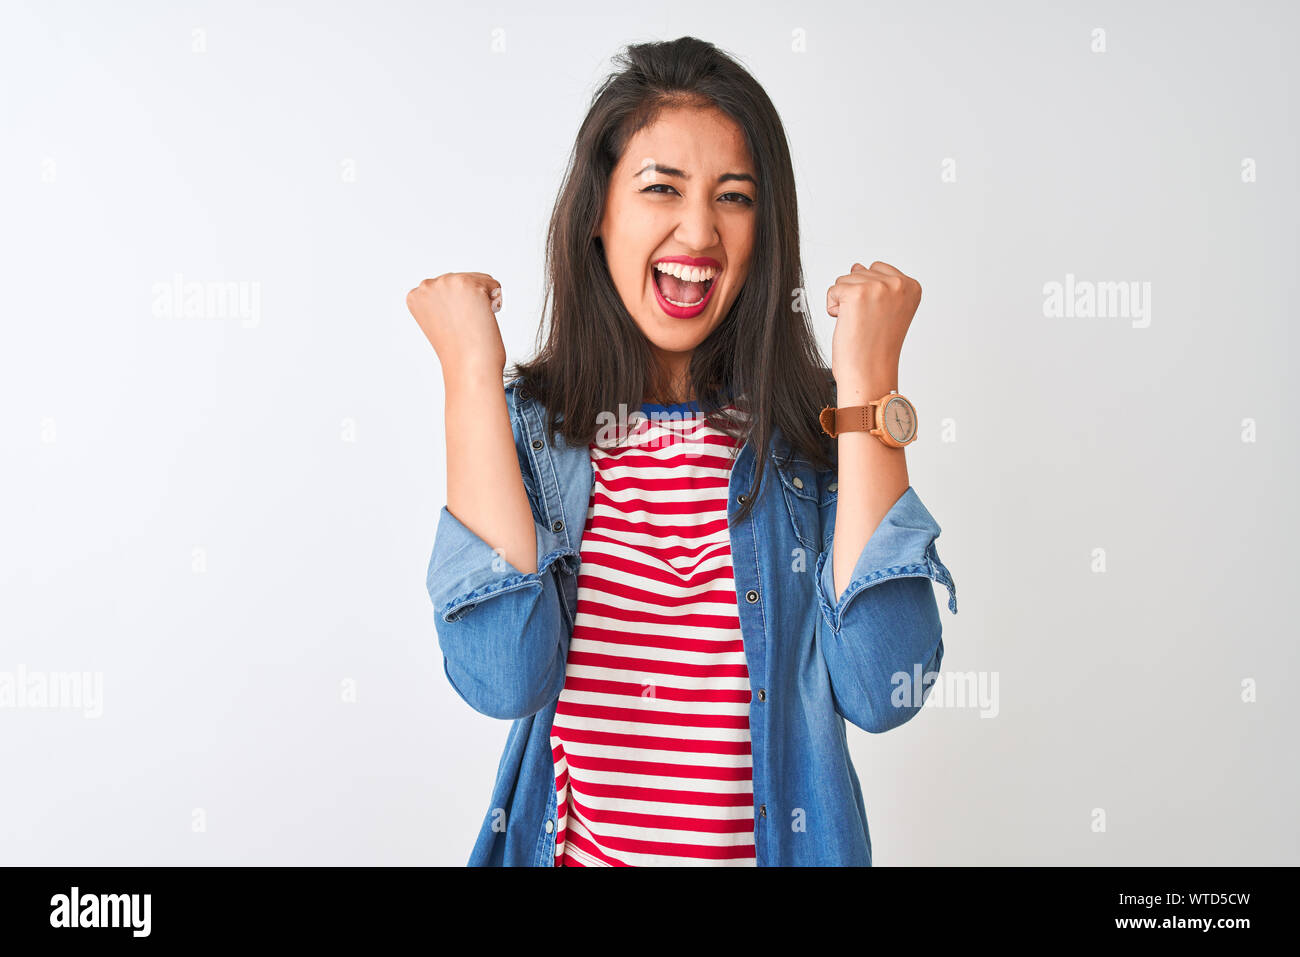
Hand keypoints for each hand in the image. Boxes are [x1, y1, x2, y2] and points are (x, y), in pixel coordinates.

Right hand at [406, 272, 506, 381]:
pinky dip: (495, 302)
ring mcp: (447, 282)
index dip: (456, 307)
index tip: (451, 325)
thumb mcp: (439, 321)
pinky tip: (484, 318)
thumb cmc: (458, 351)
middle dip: (469, 302)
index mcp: (415, 295)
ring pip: (479, 280)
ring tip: (472, 323)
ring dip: (482, 301)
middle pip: (462, 280)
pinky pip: (494, 285)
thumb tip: (458, 294)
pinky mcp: (469, 284)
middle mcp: (427, 285)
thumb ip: (441, 301)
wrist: (468, 367)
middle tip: (463, 326)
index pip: (446, 287)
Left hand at [827, 261, 920, 386]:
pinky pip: (833, 291)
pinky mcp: (857, 293)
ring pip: (845, 280)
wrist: (869, 372)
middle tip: (868, 323)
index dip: (871, 295)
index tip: (879, 317)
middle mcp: (898, 284)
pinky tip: (848, 324)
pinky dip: (834, 309)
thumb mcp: (886, 309)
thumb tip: (857, 266)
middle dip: (857, 298)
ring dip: (845, 304)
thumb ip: (876, 284)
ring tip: (859, 324)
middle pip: (861, 272)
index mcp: (912, 286)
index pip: (878, 269)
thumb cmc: (876, 348)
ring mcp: (878, 286)